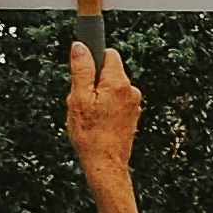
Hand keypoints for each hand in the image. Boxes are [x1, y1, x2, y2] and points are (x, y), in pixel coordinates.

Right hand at [67, 42, 144, 194]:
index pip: (108, 53)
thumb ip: (81, 70)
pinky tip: (96, 124)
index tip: (82, 71)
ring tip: (88, 117)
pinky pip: (114, 103)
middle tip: (81, 102)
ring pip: (110, 89)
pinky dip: (104, 109)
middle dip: (92, 83)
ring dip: (97, 98)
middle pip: (108, 73)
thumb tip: (80, 47)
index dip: (92, 60)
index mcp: (119, 82)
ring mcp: (133, 104)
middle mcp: (131, 91)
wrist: (105, 165)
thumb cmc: (91, 136)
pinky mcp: (131, 116)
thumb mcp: (79, 99)